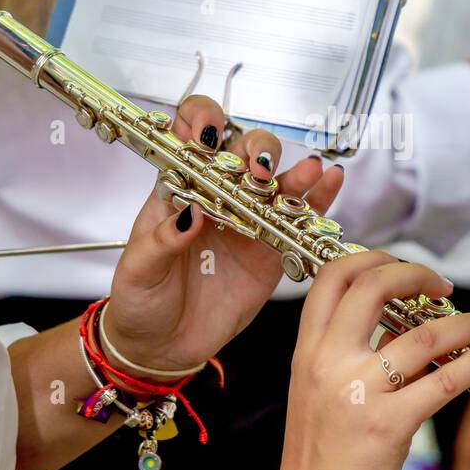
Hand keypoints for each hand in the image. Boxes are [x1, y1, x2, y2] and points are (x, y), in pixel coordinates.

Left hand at [106, 95, 343, 373]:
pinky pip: (298, 219)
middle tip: (256, 170)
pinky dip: (318, 199)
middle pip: (242, 152)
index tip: (207, 132)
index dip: (201, 123)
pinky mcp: (270, 250)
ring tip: (306, 171)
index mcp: (178, 190)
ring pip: (276, 182)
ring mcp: (247, 221)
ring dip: (292, 172)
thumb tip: (190, 213)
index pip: (190, 138)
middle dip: (253, 151)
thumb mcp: (139, 269)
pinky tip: (329, 181)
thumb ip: (163, 240)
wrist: (161, 347)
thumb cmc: (141, 301)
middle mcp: (217, 197)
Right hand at [272, 250, 469, 469]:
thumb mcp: (316, 392)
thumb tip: (397, 324)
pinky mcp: (388, 426)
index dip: (373, 258)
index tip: (403, 269)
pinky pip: (443, 383)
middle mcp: (328, 362)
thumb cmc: (317, 459)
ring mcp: (358, 392)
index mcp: (308, 351)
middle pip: (374, 286)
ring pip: (423, 335)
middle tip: (444, 287)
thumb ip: (348, 355)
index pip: (333, 277)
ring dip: (465, 323)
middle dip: (417, 274)